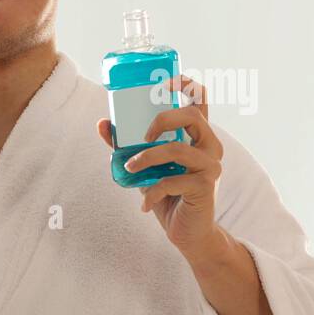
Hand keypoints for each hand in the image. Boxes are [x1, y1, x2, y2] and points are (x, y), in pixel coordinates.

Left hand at [95, 74, 223, 259]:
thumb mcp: (145, 167)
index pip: (200, 99)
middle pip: (192, 116)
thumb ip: (127, 146)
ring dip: (147, 158)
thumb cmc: (168, 195)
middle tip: (141, 137)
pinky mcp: (205, 186)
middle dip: (161, 120)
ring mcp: (211, 166)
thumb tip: (102, 124)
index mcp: (198, 136)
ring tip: (131, 170)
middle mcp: (211, 146)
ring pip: (178, 149)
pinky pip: (171, 181)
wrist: (188, 232)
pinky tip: (144, 205)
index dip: (186, 83)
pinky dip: (151, 193)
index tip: (165, 82)